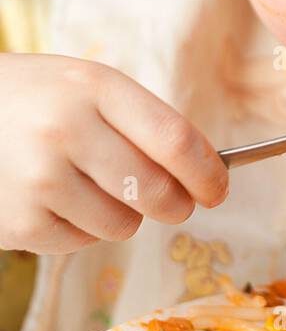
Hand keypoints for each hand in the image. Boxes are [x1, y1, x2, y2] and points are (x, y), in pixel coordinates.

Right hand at [0, 53, 227, 253]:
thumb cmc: (36, 102)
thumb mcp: (85, 87)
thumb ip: (142, 122)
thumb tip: (206, 169)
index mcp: (94, 87)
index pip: (174, 138)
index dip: (207, 172)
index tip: (219, 188)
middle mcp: (66, 130)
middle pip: (156, 190)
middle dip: (178, 205)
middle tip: (176, 204)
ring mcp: (40, 178)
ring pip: (123, 225)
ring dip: (123, 216)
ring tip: (92, 189)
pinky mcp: (21, 222)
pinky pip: (82, 242)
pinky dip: (81, 230)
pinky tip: (56, 200)